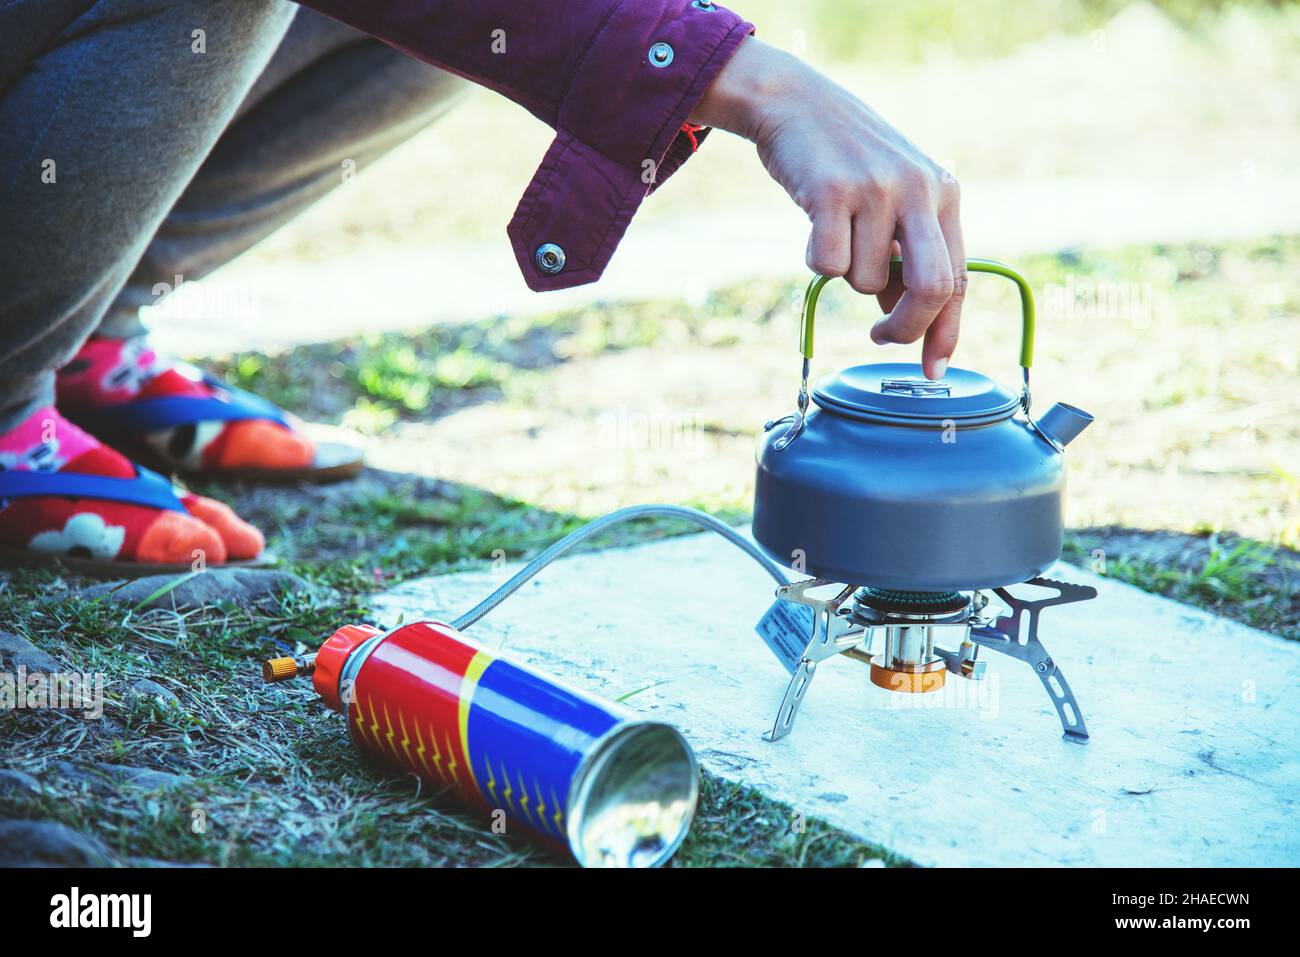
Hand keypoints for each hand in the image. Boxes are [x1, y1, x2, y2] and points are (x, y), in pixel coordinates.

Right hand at [690, 38, 963, 378]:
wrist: (795, 104)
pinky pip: (828, 266)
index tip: (933, 369)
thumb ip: (906, 259)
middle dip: (906, 328)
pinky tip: (814, 225)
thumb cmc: (844, 162)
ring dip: (846, 276)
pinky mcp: (833, 191)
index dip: (946, 331)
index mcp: (942, 194)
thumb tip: (909, 326)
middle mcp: (919, 189)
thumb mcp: (891, 202)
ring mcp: (878, 189)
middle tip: (881, 336)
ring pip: (867, 283)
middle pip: (932, 287)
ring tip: (838, 234)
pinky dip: (817, 261)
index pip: (957, 278)